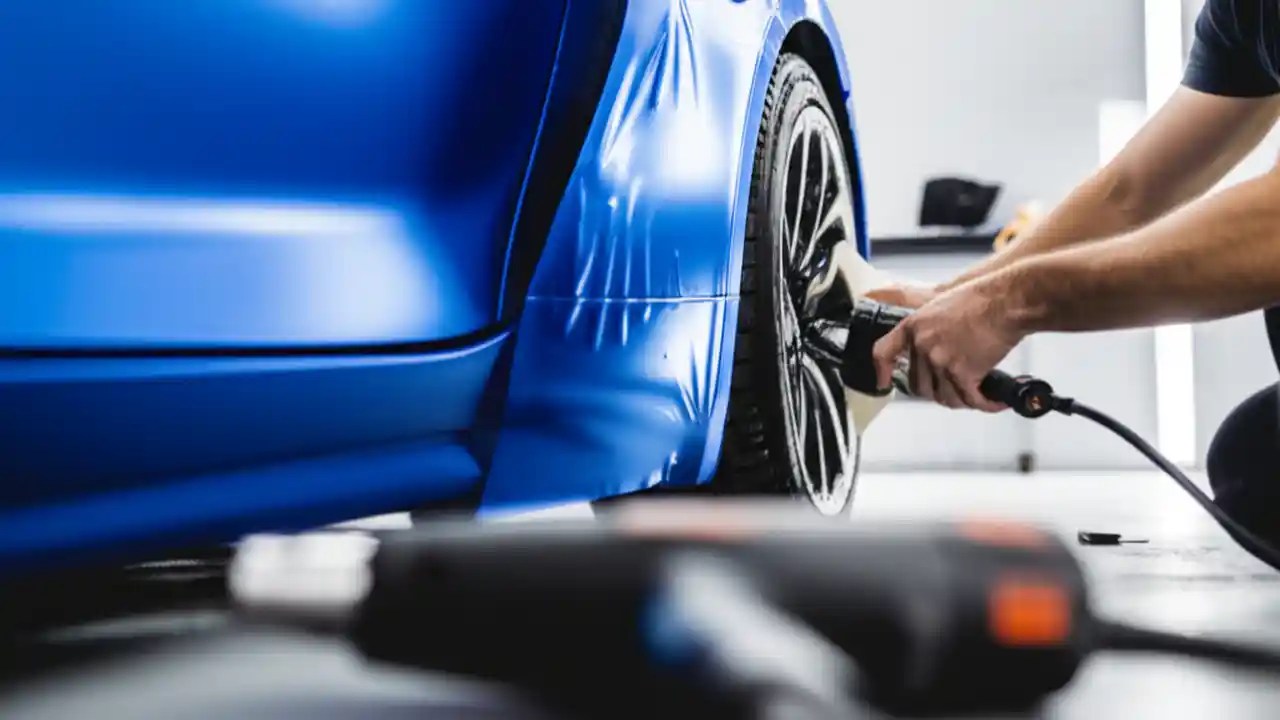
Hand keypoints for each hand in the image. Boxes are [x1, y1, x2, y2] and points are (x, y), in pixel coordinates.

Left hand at [871, 278, 1025, 411]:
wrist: (1005, 300)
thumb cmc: (981, 298)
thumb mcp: (941, 306)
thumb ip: (930, 329)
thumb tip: (934, 349)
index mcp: (912, 326)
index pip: (883, 353)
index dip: (882, 372)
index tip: (884, 383)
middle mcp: (921, 345)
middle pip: (919, 385)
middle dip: (937, 390)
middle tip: (956, 389)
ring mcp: (940, 360)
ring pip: (944, 397)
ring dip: (962, 400)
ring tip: (979, 396)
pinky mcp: (962, 372)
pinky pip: (970, 399)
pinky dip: (985, 404)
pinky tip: (995, 401)